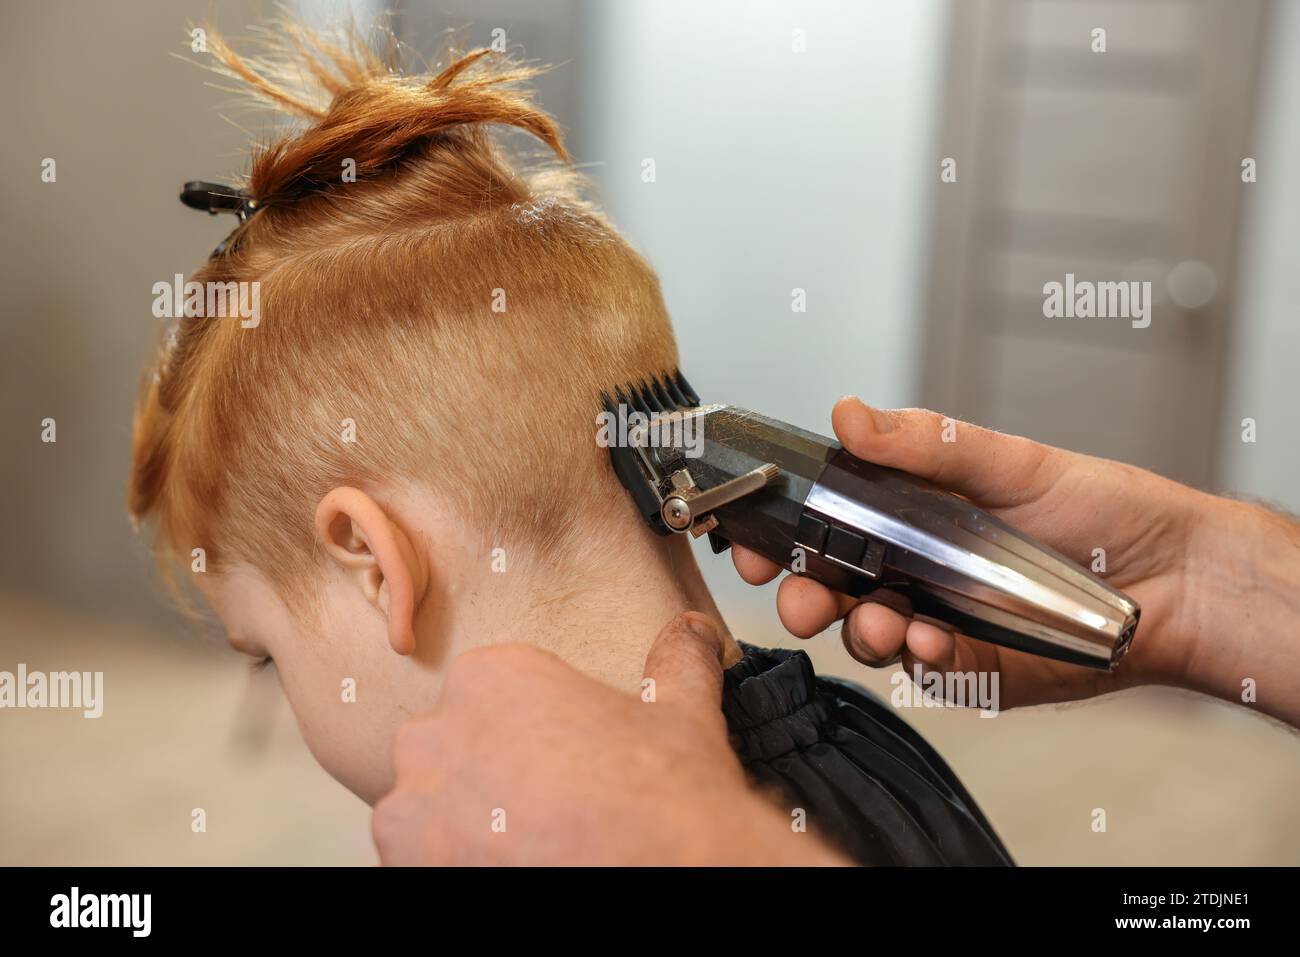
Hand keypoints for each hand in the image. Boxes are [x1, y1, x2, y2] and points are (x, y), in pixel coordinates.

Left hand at [372, 612, 848, 864]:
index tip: (561, 762)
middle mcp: (437, 735)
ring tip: (530, 846)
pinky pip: (420, 861)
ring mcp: (413, 810)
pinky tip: (516, 865)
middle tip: (547, 808)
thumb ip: (675, 662)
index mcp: (492, 677)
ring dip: (464, 828)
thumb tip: (691, 631)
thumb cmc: (668, 804)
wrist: (670, 876)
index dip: (527, 735)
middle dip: (487, 778)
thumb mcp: (682, 715)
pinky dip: (456, 865)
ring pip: (427, 813)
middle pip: (450, 752)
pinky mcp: (406, 868)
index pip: (488, 696)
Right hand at [734, 396, 1299, 721]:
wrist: (1178, 577)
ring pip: (867, 637)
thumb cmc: (1100, 510)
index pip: (822, 527)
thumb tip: (849, 413)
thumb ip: (924, 443)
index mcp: (909, 518)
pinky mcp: (974, 670)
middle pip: (828, 590)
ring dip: (858, 631)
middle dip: (800, 596)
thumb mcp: (1008, 460)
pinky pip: (926, 672)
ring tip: (882, 619)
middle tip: (801, 595)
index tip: (750, 538)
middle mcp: (913, 572)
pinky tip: (935, 637)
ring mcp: (939, 623)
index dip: (776, 536)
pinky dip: (921, 657)